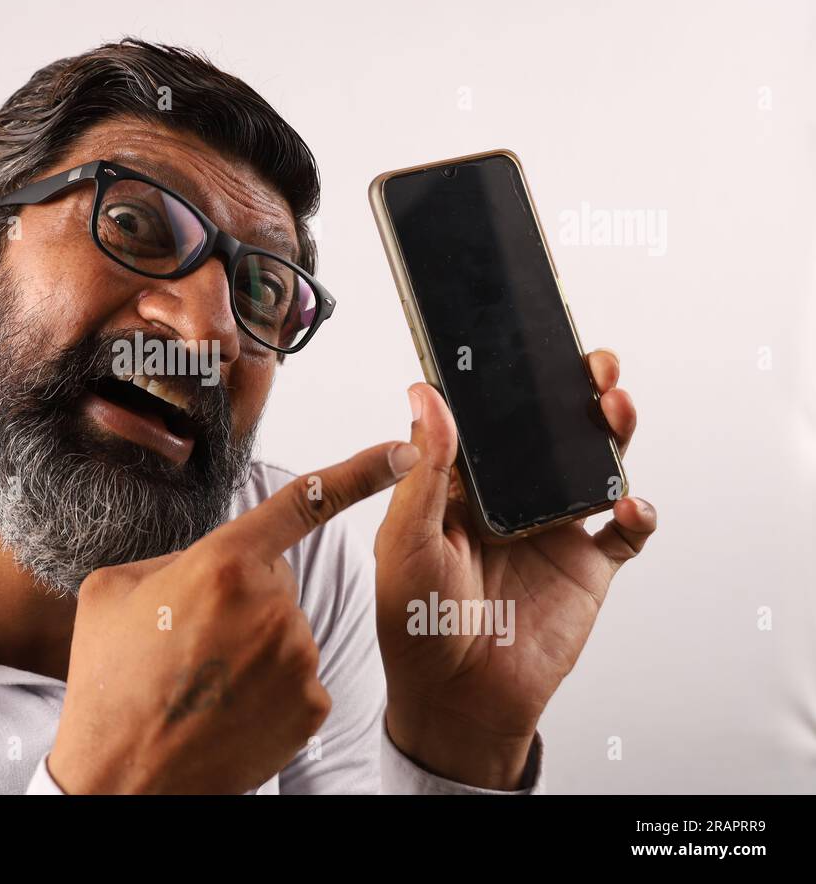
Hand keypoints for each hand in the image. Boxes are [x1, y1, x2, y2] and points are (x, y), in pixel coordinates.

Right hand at [48, 441, 419, 793]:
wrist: (122, 780)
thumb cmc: (108, 683)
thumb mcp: (111, 590)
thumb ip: (172, 557)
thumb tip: (208, 561)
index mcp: (223, 564)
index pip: (305, 501)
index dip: (360, 471)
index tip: (401, 453)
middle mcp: (273, 606)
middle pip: (275, 580)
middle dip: (241, 599)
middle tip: (190, 641)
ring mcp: (298, 659)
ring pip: (286, 630)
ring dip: (253, 647)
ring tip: (202, 681)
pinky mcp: (311, 706)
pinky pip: (298, 676)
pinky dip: (269, 688)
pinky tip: (228, 708)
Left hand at [375, 349, 656, 788]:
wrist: (456, 699)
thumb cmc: (415, 622)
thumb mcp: (406, 538)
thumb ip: (424, 468)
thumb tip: (424, 394)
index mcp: (461, 486)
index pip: (490, 421)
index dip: (509, 384)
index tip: (524, 345)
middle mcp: (510, 500)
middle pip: (550, 434)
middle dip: (575, 394)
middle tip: (592, 365)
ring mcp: (551, 530)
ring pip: (592, 468)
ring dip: (610, 435)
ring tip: (616, 407)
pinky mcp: (586, 568)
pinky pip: (624, 533)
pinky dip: (638, 514)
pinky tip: (630, 505)